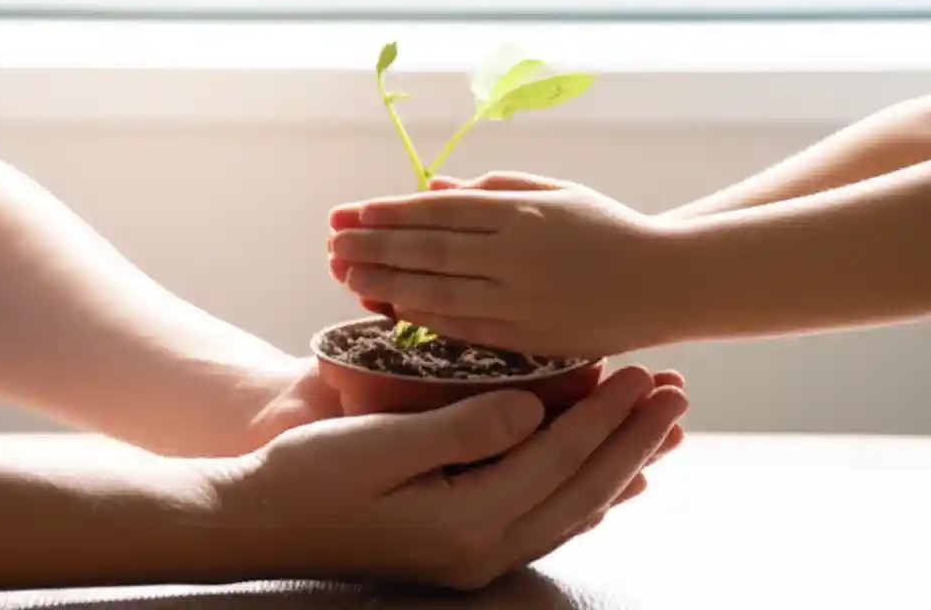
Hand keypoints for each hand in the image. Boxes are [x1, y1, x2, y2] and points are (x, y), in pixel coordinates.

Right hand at [198, 365, 687, 588]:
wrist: (253, 525)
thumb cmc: (307, 476)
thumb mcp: (379, 445)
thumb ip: (463, 429)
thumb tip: (535, 408)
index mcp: (467, 522)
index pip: (559, 459)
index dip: (606, 414)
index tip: (644, 372)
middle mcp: (481, 550)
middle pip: (581, 489)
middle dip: (633, 441)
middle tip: (677, 396)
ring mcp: (472, 558)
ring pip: (570, 509)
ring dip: (619, 467)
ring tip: (661, 434)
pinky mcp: (459, 550)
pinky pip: (541, 524)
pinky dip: (581, 497)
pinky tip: (605, 486)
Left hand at [328, 172, 669, 356]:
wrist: (666, 281)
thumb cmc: (607, 229)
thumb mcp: (556, 193)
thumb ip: (493, 190)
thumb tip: (432, 190)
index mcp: (523, 212)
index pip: (440, 211)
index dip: (390, 212)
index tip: (351, 212)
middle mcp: (518, 254)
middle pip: (429, 250)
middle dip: (374, 245)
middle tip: (332, 242)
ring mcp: (523, 299)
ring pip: (438, 291)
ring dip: (386, 283)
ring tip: (345, 275)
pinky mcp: (531, 337)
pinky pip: (465, 328)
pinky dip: (424, 318)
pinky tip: (391, 309)